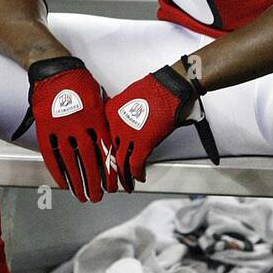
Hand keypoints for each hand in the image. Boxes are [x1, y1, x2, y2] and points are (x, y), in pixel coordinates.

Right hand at [16, 56, 112, 202]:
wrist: (55, 71)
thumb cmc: (80, 83)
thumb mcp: (100, 98)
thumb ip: (104, 120)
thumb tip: (112, 139)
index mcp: (95, 119)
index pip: (105, 151)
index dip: (109, 170)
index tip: (113, 184)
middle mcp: (79, 126)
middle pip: (88, 160)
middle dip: (94, 181)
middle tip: (99, 196)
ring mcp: (60, 129)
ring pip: (70, 161)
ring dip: (77, 181)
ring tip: (82, 195)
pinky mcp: (45, 129)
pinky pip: (51, 154)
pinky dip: (57, 171)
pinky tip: (63, 183)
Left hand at [105, 63, 217, 191]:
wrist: (170, 87)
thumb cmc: (155, 88)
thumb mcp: (128, 98)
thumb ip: (121, 113)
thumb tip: (123, 124)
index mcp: (109, 113)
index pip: (102, 138)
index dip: (103, 153)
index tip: (102, 161)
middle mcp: (114, 125)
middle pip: (108, 152)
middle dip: (108, 169)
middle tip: (108, 180)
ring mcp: (127, 135)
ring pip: (120, 162)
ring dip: (122, 177)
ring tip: (123, 185)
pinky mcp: (143, 143)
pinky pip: (136, 164)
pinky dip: (137, 174)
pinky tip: (139, 178)